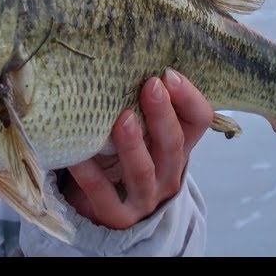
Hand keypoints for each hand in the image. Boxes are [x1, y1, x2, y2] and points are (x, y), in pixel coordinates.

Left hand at [60, 69, 213, 229]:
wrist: (104, 209)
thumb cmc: (123, 157)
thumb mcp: (143, 133)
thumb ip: (141, 106)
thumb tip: (126, 60)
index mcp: (178, 147)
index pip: (199, 120)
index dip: (189, 98)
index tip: (168, 73)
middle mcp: (167, 173)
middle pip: (172, 144)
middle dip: (162, 115)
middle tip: (150, 85)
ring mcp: (144, 198)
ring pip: (143, 172)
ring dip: (133, 145)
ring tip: (122, 119)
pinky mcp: (116, 216)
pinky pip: (102, 193)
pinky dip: (90, 174)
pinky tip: (77, 157)